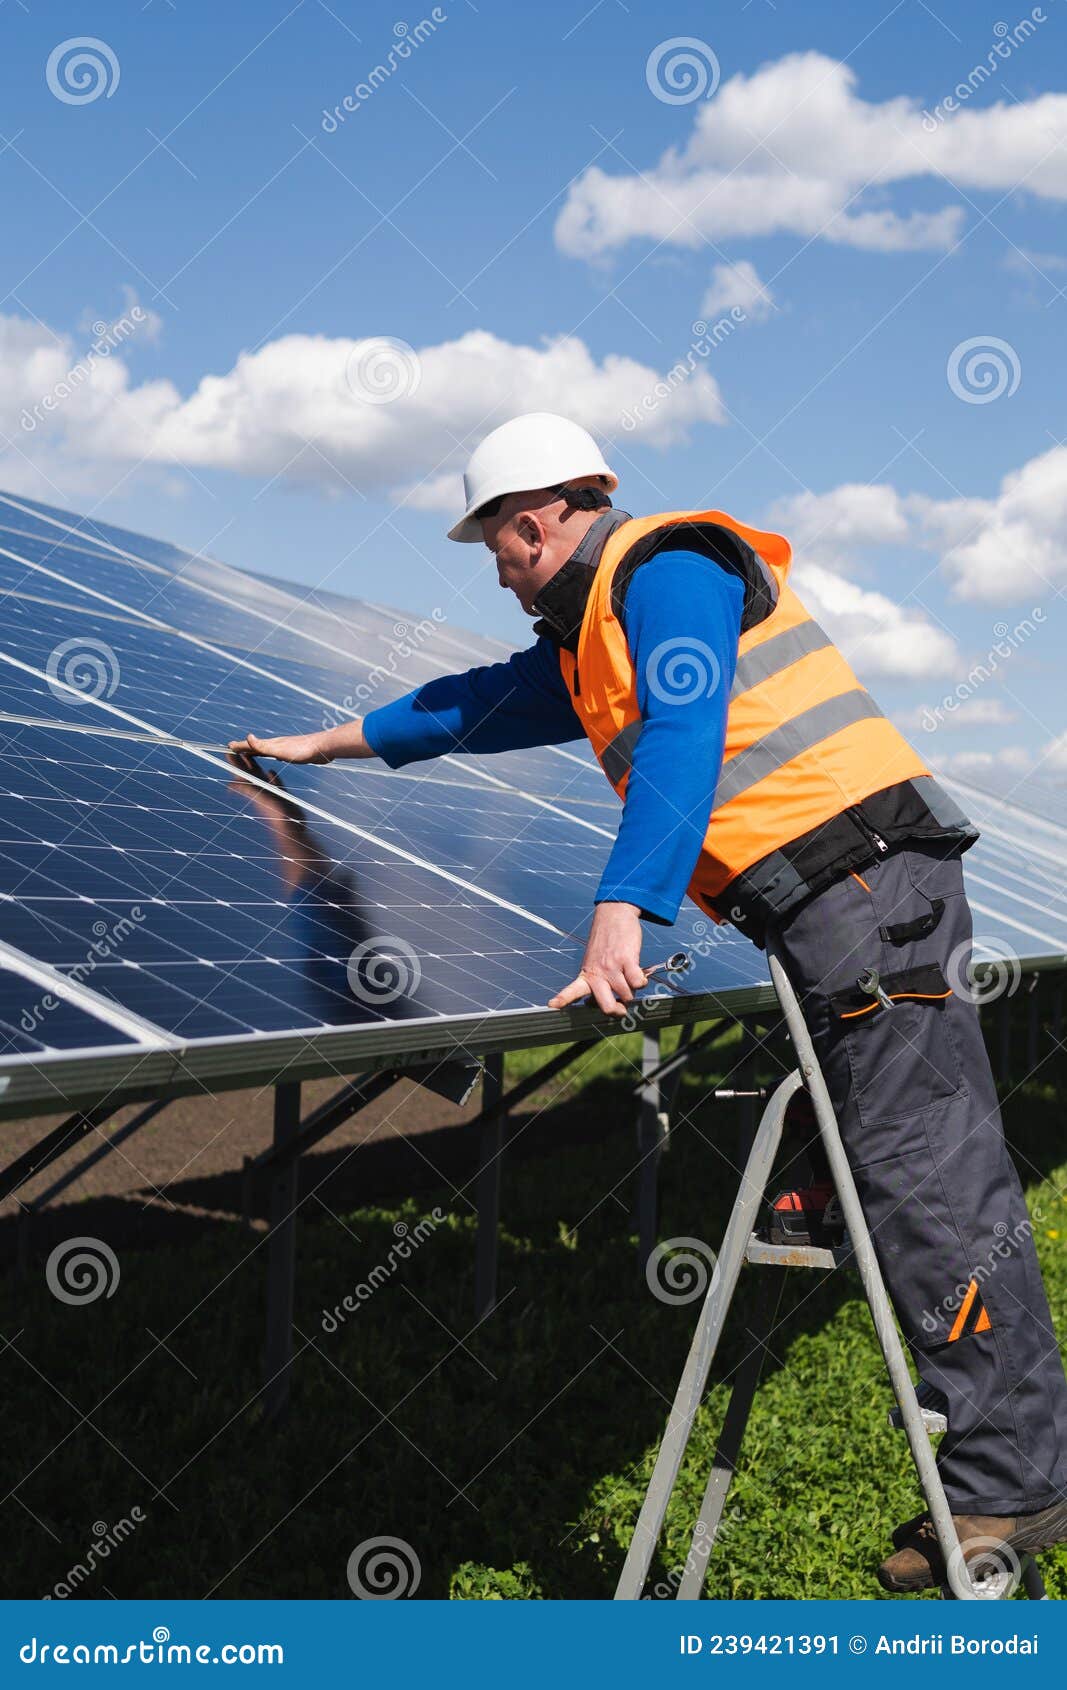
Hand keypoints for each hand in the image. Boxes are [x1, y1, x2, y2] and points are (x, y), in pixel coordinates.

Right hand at [228, 731, 330, 763]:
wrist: (325, 747)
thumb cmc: (303, 750)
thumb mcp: (280, 750)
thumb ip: (263, 746)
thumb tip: (248, 736)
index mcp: (272, 744)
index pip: (251, 745)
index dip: (240, 746)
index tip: (229, 745)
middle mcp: (278, 744)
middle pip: (257, 746)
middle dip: (245, 747)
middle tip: (234, 747)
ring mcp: (287, 747)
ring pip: (268, 749)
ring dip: (257, 751)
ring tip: (251, 752)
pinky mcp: (296, 752)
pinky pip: (278, 754)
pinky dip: (272, 755)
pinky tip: (277, 759)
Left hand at [548, 901, 646, 1017]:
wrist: (614, 914)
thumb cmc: (606, 943)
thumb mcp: (594, 962)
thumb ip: (598, 982)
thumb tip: (611, 1004)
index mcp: (586, 975)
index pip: (571, 991)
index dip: (562, 999)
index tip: (552, 1006)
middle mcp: (597, 974)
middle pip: (607, 1007)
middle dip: (618, 1011)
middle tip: (622, 1007)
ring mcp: (612, 967)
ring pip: (628, 996)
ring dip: (633, 991)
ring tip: (630, 978)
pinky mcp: (627, 960)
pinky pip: (638, 983)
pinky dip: (642, 981)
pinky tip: (639, 973)